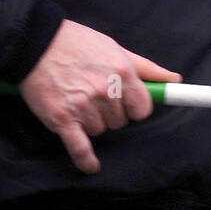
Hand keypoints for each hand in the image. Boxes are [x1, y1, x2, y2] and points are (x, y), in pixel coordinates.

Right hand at [19, 19, 180, 173]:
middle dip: (110, 113)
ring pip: (100, 130)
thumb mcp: (115, 48)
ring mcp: (84, 106)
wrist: (35, 43)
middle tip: (93, 95)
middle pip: (120, 121)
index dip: (134, 107)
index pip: (142, 108)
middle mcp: (105, 91)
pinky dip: (86, 160)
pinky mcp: (62, 119)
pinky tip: (91, 166)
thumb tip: (175, 80)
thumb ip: (146, 67)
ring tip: (76, 101)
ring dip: (91, 122)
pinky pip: (80, 148)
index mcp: (122, 73)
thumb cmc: (75, 43)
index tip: (125, 104)